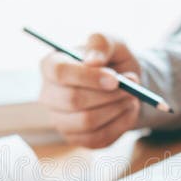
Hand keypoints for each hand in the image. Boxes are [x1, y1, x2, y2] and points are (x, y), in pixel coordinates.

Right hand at [39, 33, 140, 147]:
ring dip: (116, 110)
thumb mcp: (111, 43)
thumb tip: (93, 60)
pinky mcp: (75, 138)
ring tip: (131, 97)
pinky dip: (119, 125)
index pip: (60, 72)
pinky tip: (128, 111)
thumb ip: (102, 43)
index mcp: (51, 65)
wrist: (121, 83)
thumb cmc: (110, 59)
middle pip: (73, 100)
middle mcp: (49, 94)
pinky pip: (97, 138)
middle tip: (131, 89)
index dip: (88, 77)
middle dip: (108, 96)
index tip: (115, 79)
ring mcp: (59, 119)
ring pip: (86, 121)